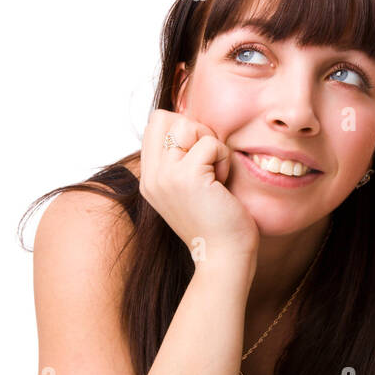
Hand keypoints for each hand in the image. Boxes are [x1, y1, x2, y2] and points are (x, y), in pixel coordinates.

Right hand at [138, 110, 259, 265]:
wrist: (224, 258)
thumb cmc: (218, 225)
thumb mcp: (190, 191)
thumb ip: (182, 162)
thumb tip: (193, 127)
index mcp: (150, 179)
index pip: (155, 124)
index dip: (184, 129)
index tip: (201, 159)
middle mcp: (152, 177)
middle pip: (164, 116)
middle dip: (195, 130)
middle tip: (210, 162)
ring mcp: (166, 176)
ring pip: (187, 125)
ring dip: (211, 144)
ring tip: (217, 174)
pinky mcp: (188, 177)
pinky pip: (210, 143)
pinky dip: (224, 158)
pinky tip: (224, 184)